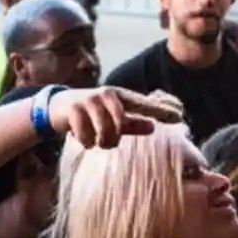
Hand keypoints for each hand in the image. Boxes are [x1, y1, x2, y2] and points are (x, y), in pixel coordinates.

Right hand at [47, 87, 182, 148]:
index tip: (179, 117)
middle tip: (106, 141)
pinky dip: (85, 142)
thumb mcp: (112, 117)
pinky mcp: (74, 109)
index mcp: (120, 96)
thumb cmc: (91, 114)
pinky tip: (82, 137)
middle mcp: (106, 94)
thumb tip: (153, 127)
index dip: (160, 111)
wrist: (57, 106)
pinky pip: (86, 136)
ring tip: (94, 140)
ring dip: (99, 142)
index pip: (143, 104)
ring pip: (104, 132)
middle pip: (120, 124)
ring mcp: (89, 100)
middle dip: (113, 138)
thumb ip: (132, 123)